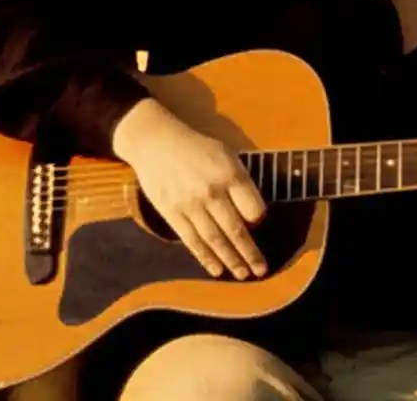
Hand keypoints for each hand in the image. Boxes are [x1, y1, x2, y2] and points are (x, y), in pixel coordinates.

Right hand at [112, 98, 267, 279]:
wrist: (154, 141)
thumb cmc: (195, 147)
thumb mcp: (225, 153)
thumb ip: (240, 180)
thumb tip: (253, 213)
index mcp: (230, 173)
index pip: (254, 208)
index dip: (258, 219)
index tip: (257, 223)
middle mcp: (212, 191)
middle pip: (236, 229)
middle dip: (251, 253)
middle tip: (261, 270)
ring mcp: (191, 205)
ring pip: (215, 240)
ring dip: (231, 260)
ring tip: (243, 274)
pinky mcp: (172, 213)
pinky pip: (192, 241)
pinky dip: (206, 258)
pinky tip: (217, 270)